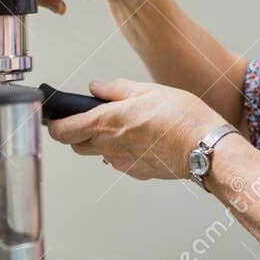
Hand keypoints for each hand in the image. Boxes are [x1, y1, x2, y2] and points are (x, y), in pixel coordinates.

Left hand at [46, 79, 223, 180]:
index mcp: (106, 123)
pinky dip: (123, 151)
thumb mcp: (146, 90)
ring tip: (125, 126)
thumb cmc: (181, 117)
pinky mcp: (137, 172)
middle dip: (77, 133)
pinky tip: (142, 140)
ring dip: (102, 142)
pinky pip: (120, 162)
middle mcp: (110, 147)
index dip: (55, 125)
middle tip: (91, 118)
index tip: (55, 118)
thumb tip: (95, 87)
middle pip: (77, 145)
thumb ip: (115, 89)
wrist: (205, 147)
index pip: (63, 132)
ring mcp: (123, 163)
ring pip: (99, 154)